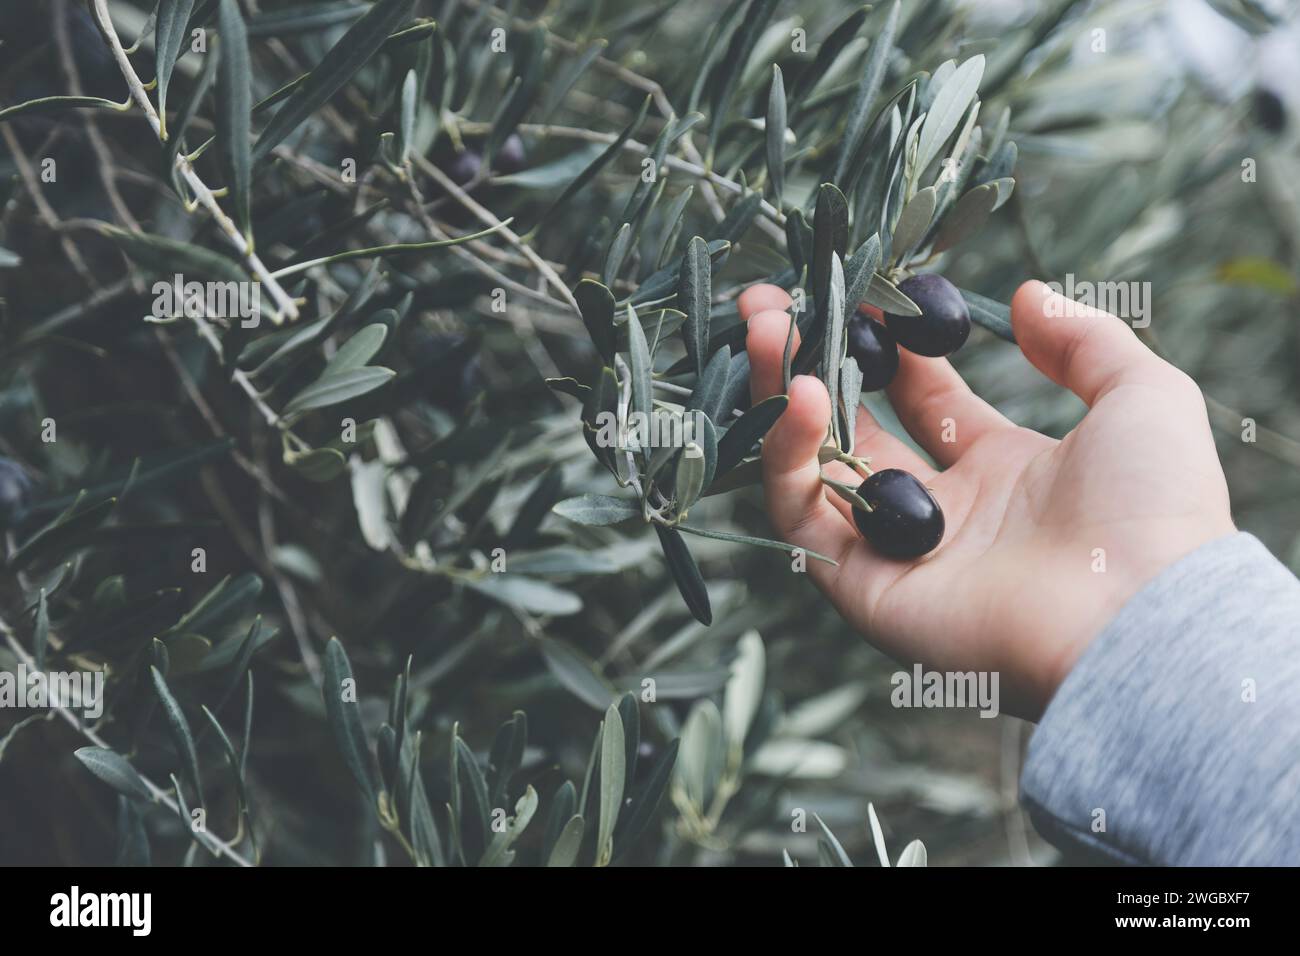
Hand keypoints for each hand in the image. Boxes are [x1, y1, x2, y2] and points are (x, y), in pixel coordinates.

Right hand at [737, 279, 1235, 718]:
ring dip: (781, 392)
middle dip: (811, 362)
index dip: (888, 346)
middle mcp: (942, 509)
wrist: (1138, 617)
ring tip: (762, 326)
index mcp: (1002, 470)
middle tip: (771, 303)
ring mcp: (897, 548)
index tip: (859, 293)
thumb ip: (1086, 340)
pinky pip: (803, 517)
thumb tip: (1026, 295)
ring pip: (812, 465)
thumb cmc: (1153, 511)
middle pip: (853, 426)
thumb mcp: (1141, 397)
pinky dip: (789, 455)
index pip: (922, 400)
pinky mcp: (862, 585)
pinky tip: (797, 393)